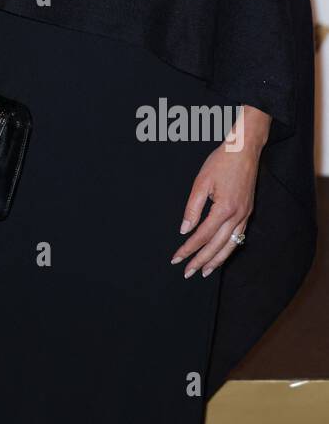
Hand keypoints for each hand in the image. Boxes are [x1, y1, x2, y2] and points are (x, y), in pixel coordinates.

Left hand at [170, 106, 269, 277]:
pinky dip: (228, 249)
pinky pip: (238, 237)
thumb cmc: (221, 162)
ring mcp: (245, 215)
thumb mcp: (201, 182)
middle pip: (217, 246)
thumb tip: (184, 230)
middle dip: (201, 261)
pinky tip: (221, 254)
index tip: (176, 258)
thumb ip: (192, 208)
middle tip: (187, 273)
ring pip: (230, 246)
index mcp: (224, 209)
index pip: (202, 236)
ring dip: (217, 260)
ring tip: (204, 271)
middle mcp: (237, 216)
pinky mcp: (248, 212)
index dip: (188, 249)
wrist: (244, 150)